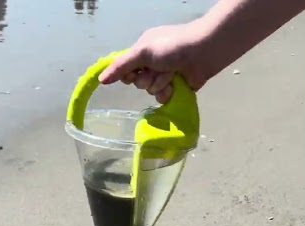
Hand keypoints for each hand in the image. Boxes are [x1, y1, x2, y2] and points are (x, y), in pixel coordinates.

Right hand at [97, 20, 216, 103]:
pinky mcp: (176, 87)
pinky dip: (168, 94)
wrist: (203, 52)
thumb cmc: (172, 47)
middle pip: (138, 82)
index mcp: (143, 50)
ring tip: (172, 75)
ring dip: (160, 84)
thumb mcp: (142, 51)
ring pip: (151, 91)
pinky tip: (175, 86)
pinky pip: (163, 98)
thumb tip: (100, 80)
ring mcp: (165, 76)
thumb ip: (121, 65)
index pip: (125, 69)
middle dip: (147, 78)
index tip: (133, 74)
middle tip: (159, 69)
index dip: (127, 74)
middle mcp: (152, 63)